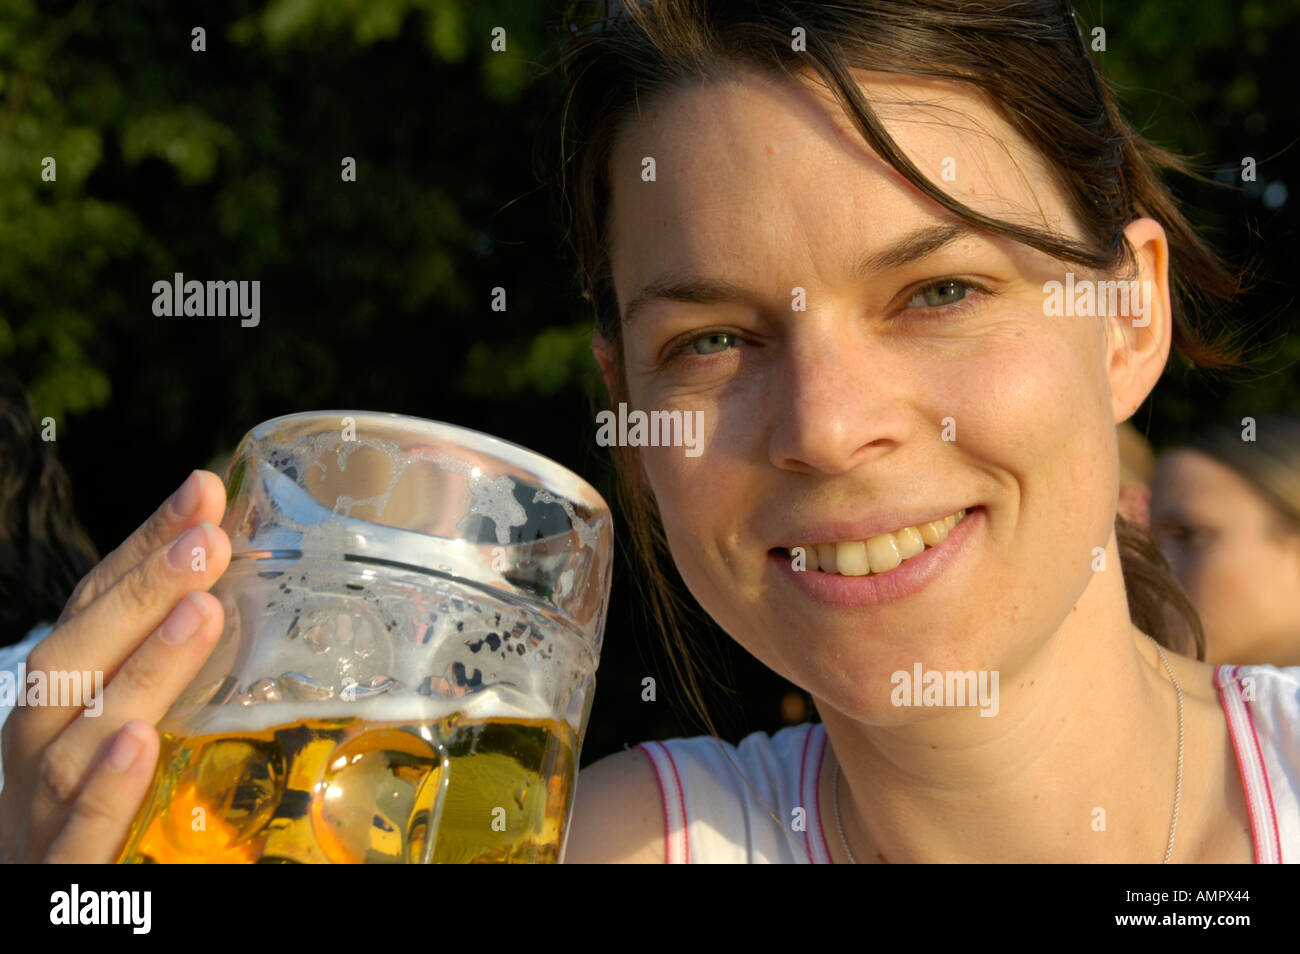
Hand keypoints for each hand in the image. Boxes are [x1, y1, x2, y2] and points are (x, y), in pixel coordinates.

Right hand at [0, 470, 230, 861]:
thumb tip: (258, 606)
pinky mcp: (62, 886)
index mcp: (57, 715)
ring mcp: (39, 825)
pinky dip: (103, 792)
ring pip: (73, 742)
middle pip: (74, 663)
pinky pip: (75, 842)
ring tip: (200, 612)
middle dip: (140, 594)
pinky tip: (137, 745)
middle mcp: (37, 757)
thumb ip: (180, 682)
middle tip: (210, 539)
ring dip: (138, 670)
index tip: (204, 491)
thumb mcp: (142, 743)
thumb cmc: (106, 828)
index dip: (141, 550)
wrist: (69, 918)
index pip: (93, 616)